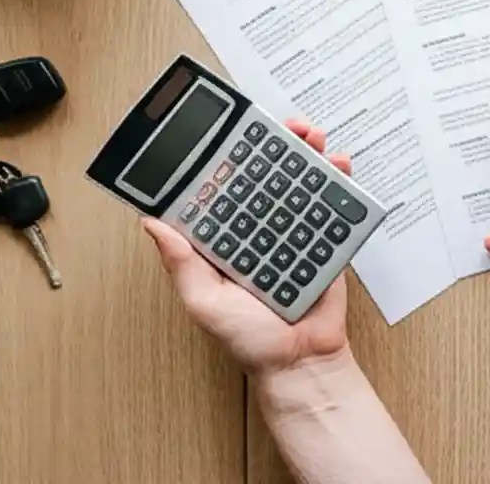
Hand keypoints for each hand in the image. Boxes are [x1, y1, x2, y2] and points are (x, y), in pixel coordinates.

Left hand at [143, 119, 353, 374]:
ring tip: (312, 138)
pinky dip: (338, 182)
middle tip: (281, 126)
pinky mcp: (324, 240)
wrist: (302, 363)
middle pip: (264, 174)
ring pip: (299, 182)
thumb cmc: (249, 341)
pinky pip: (331, 205)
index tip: (232, 133)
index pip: (221, 187)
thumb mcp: (204, 302)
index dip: (226, 157)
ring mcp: (291, 231)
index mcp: (223, 239)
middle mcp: (256, 229)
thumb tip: (151, 223)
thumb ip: (181, 263)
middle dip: (274, 144)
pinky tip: (338, 166)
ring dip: (307, 154)